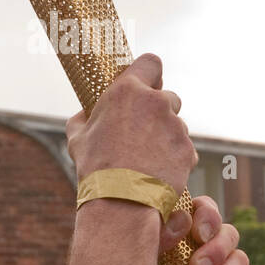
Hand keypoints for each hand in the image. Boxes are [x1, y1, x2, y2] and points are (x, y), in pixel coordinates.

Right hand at [65, 54, 197, 196]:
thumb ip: (84, 116)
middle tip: (143, 131)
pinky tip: (157, 173)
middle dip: (159, 111)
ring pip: (176, 125)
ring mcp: (176, 127)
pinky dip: (174, 158)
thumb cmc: (95, 167)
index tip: (146, 85)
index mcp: (127, 91)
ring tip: (146, 159)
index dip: (149, 72)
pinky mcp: (188, 150)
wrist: (121, 202)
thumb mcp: (77, 137)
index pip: (150, 62)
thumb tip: (86, 112)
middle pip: (168, 97)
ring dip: (166, 136)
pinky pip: (184, 149)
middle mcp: (157, 102)